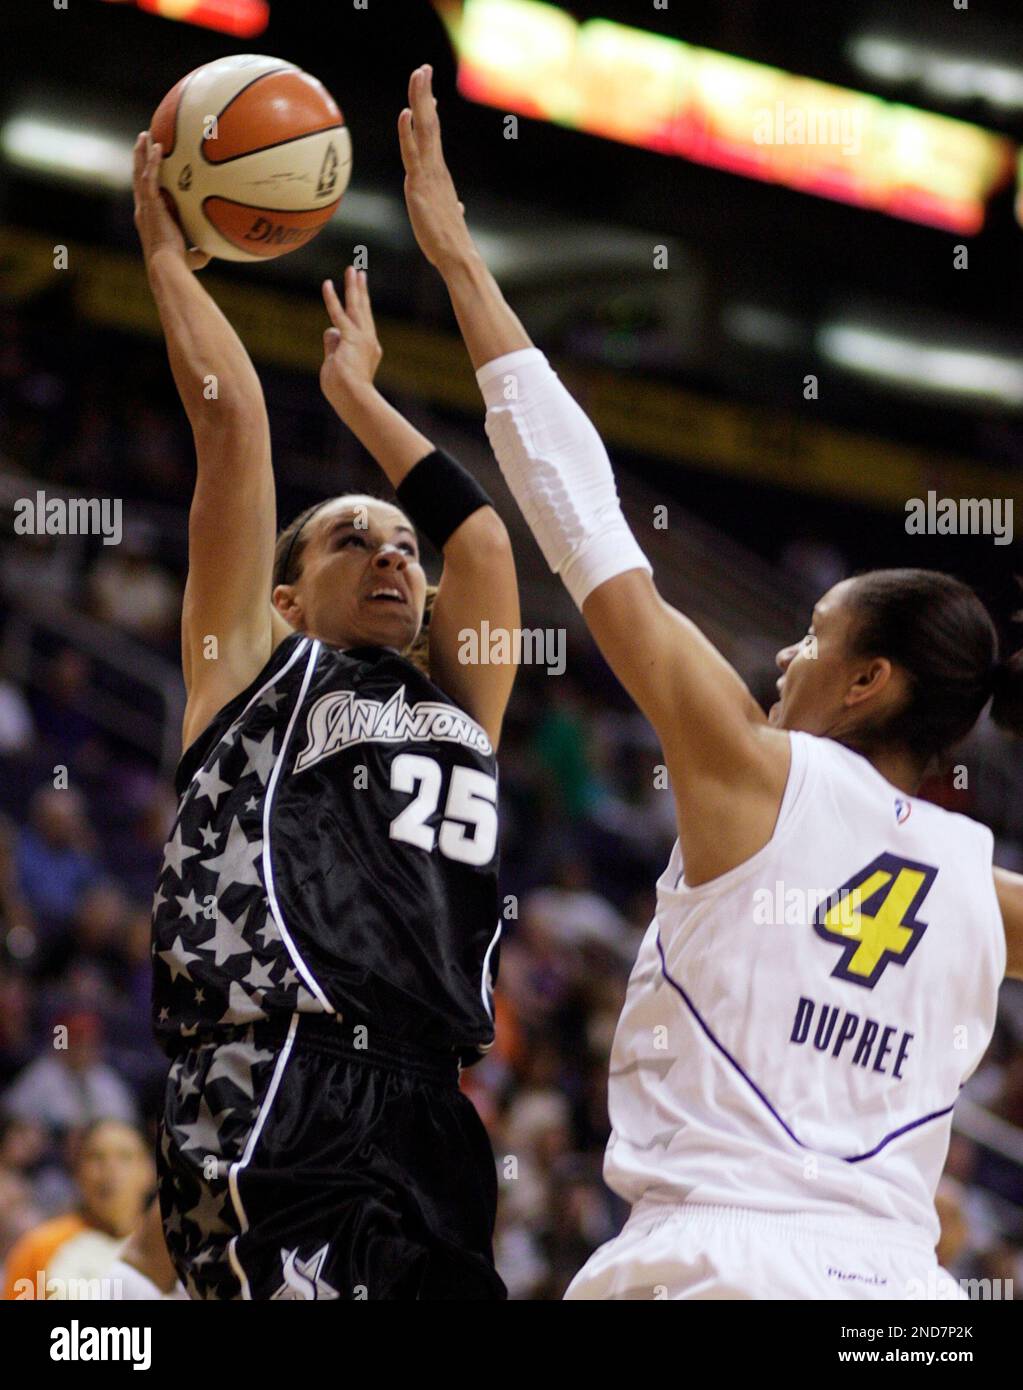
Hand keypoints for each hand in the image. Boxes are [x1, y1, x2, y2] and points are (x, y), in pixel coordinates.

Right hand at [132, 132, 209, 271]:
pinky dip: (153, 161)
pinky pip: (151, 177)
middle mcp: (144, 209)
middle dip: (140, 158)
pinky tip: (158, 147)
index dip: (146, 178)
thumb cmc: (177, 264)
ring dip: (142, 152)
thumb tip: (212, 251)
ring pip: (140, 172)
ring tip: (145, 135)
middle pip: (139, 176)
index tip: (149, 165)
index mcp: (149, 217)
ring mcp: (145, 205)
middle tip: (143, 140)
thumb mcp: (191, 257)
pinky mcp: (150, 204)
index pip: (146, 193)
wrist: (167, 264)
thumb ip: (199, 252)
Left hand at [319, 267, 382, 418]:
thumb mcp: (337, 364)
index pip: (360, 325)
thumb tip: (329, 330)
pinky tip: (327, 284)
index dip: (359, 310)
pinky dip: (332, 299)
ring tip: (352, 269)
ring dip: (353, 287)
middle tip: (360, 273)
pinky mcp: (350, 338)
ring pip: (356, 307)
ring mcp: (361, 338)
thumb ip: (333, 346)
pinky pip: (338, 314)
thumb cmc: (344, 390)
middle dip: (361, 290)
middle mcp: (368, 340)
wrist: (354, 398)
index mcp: (368, 349)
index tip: (361, 296)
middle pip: (363, 310)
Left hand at [398, 65, 471, 270]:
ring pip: (424, 130)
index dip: (429, 113)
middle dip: (426, 94)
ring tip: (419, 75)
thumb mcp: (448, 219)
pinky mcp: (420, 186)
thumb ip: (450, 208)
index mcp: (439, 174)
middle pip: (430, 124)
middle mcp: (436, 168)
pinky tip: (406, 113)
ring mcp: (429, 175)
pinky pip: (413, 154)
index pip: (433, 137)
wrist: (457, 256)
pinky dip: (408, 132)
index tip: (429, 94)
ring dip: (420, 101)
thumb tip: (457, 208)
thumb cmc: (451, 242)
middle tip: (424, 68)